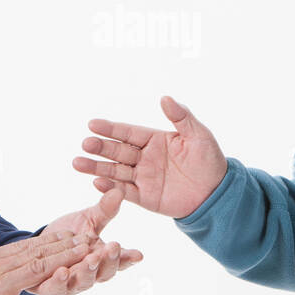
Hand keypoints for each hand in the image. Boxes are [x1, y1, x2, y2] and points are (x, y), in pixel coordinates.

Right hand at [0, 230, 93, 294]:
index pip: (26, 246)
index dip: (50, 241)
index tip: (70, 235)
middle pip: (38, 247)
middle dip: (64, 242)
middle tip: (88, 234)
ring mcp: (0, 272)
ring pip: (40, 257)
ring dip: (66, 251)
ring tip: (88, 245)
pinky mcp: (0, 287)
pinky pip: (33, 274)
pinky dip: (53, 268)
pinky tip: (69, 266)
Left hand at [30, 187, 142, 294]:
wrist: (38, 247)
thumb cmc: (68, 235)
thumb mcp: (88, 220)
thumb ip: (104, 210)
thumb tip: (118, 191)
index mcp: (103, 259)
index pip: (119, 261)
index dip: (128, 258)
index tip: (138, 254)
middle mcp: (91, 274)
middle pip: (104, 273)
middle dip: (109, 260)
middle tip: (114, 247)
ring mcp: (72, 284)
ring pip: (83, 282)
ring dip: (87, 271)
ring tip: (91, 259)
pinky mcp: (51, 288)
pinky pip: (56, 288)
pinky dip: (60, 282)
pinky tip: (62, 271)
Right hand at [73, 95, 226, 218]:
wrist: (217, 193)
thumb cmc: (209, 161)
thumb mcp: (198, 135)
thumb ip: (181, 117)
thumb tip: (165, 97)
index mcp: (154, 140)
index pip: (128, 132)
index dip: (111, 129)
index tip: (92, 124)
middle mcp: (144, 158)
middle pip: (117, 151)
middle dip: (100, 147)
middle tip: (85, 144)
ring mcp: (143, 178)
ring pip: (115, 171)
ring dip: (96, 168)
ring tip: (78, 163)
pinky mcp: (145, 197)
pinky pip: (124, 192)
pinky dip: (110, 188)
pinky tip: (96, 182)